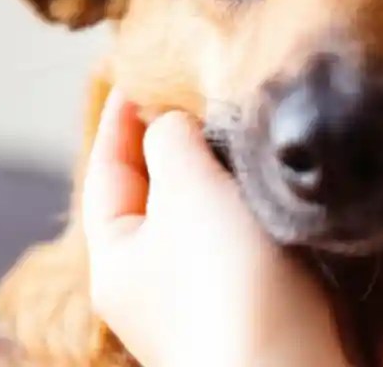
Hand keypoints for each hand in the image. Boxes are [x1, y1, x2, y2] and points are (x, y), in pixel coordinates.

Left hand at [81, 90, 350, 366]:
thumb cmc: (224, 283)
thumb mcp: (185, 189)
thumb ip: (171, 140)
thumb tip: (170, 121)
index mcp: (115, 259)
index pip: (105, 172)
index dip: (120, 117)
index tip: (142, 72)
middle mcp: (152, 286)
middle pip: (155, 194)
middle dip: (178, 144)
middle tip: (202, 93)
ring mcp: (203, 301)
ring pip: (205, 218)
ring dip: (222, 175)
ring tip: (245, 131)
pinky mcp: (254, 310)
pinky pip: (245, 243)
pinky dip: (254, 208)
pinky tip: (277, 189)